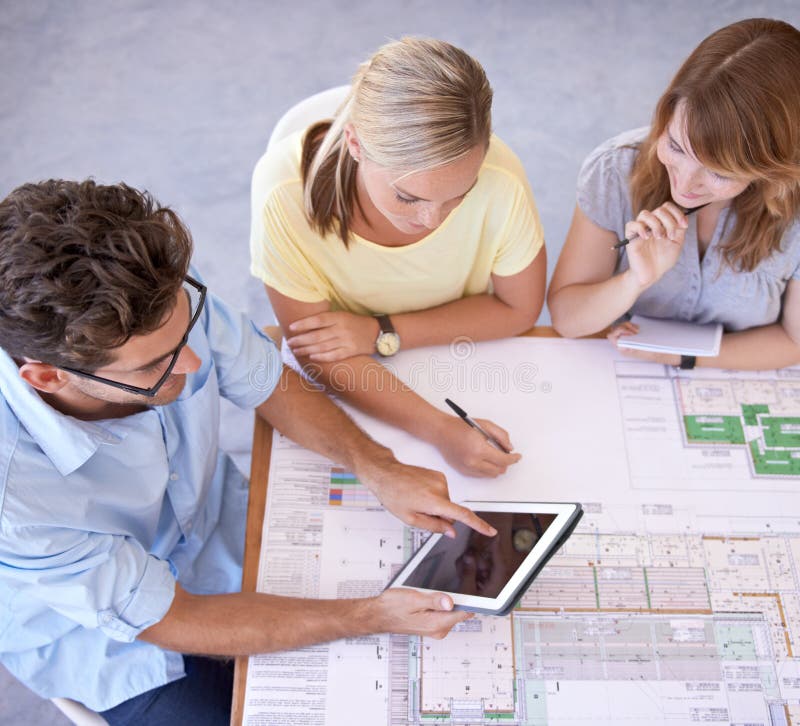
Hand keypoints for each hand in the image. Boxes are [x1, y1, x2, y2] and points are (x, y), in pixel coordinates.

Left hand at [287, 311, 379, 361]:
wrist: (377, 332)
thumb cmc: (355, 323)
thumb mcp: (342, 315)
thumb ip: (326, 319)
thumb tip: (304, 324)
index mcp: (339, 317)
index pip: (318, 320)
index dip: (303, 324)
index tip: (291, 327)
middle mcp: (342, 329)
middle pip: (317, 335)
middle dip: (301, 340)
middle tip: (290, 343)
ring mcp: (347, 341)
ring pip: (323, 347)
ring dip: (307, 350)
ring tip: (297, 351)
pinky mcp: (351, 352)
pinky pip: (334, 355)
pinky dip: (322, 357)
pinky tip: (312, 357)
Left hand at [358, 453, 496, 537]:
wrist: (386, 473)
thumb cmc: (393, 494)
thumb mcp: (410, 518)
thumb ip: (434, 527)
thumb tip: (451, 531)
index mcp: (434, 501)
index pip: (463, 515)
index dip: (479, 525)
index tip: (490, 530)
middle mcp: (441, 488)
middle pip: (450, 511)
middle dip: (440, 516)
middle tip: (420, 512)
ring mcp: (440, 479)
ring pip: (446, 502)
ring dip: (435, 505)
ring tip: (416, 499)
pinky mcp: (438, 474)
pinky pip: (441, 492)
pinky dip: (433, 496)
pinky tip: (418, 492)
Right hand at [365, 588, 471, 638]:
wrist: (379, 615)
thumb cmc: (392, 607)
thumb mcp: (413, 599)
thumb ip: (433, 600)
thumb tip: (451, 602)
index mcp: (436, 624)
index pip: (464, 613)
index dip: (469, 599)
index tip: (470, 586)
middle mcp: (438, 630)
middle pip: (460, 611)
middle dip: (457, 597)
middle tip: (449, 583)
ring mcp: (436, 628)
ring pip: (452, 611)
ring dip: (448, 599)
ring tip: (433, 590)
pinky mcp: (433, 624)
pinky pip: (444, 612)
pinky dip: (441, 603)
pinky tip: (430, 596)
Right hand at [433, 415, 521, 477]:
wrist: (442, 432)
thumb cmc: (460, 426)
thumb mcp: (485, 425)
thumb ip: (501, 435)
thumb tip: (509, 447)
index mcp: (479, 449)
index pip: (503, 460)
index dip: (513, 459)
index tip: (517, 456)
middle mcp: (473, 462)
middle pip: (499, 470)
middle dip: (506, 463)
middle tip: (506, 455)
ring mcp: (467, 468)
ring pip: (491, 475)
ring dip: (497, 467)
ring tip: (495, 457)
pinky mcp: (463, 471)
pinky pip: (481, 475)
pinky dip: (487, 470)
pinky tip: (486, 460)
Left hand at [608, 323, 680, 364]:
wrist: (663, 352)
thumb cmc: (654, 353)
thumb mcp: (644, 351)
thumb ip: (632, 349)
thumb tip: (619, 346)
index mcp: (623, 349)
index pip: (612, 337)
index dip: (619, 331)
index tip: (630, 332)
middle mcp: (622, 344)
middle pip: (615, 329)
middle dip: (624, 326)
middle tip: (635, 330)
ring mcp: (627, 339)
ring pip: (620, 327)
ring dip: (628, 325)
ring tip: (638, 330)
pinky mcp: (632, 336)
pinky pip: (627, 327)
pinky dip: (631, 325)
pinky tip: (638, 329)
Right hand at [624, 202, 687, 288]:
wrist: (652, 273)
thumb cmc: (663, 259)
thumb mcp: (677, 243)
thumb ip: (680, 229)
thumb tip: (683, 216)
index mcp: (662, 223)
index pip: (667, 207)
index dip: (677, 213)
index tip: (684, 226)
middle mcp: (651, 224)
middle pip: (659, 210)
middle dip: (669, 222)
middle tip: (671, 236)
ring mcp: (641, 229)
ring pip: (645, 214)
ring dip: (656, 224)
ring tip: (659, 237)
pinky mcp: (630, 237)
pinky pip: (631, 224)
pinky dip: (640, 228)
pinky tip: (646, 238)